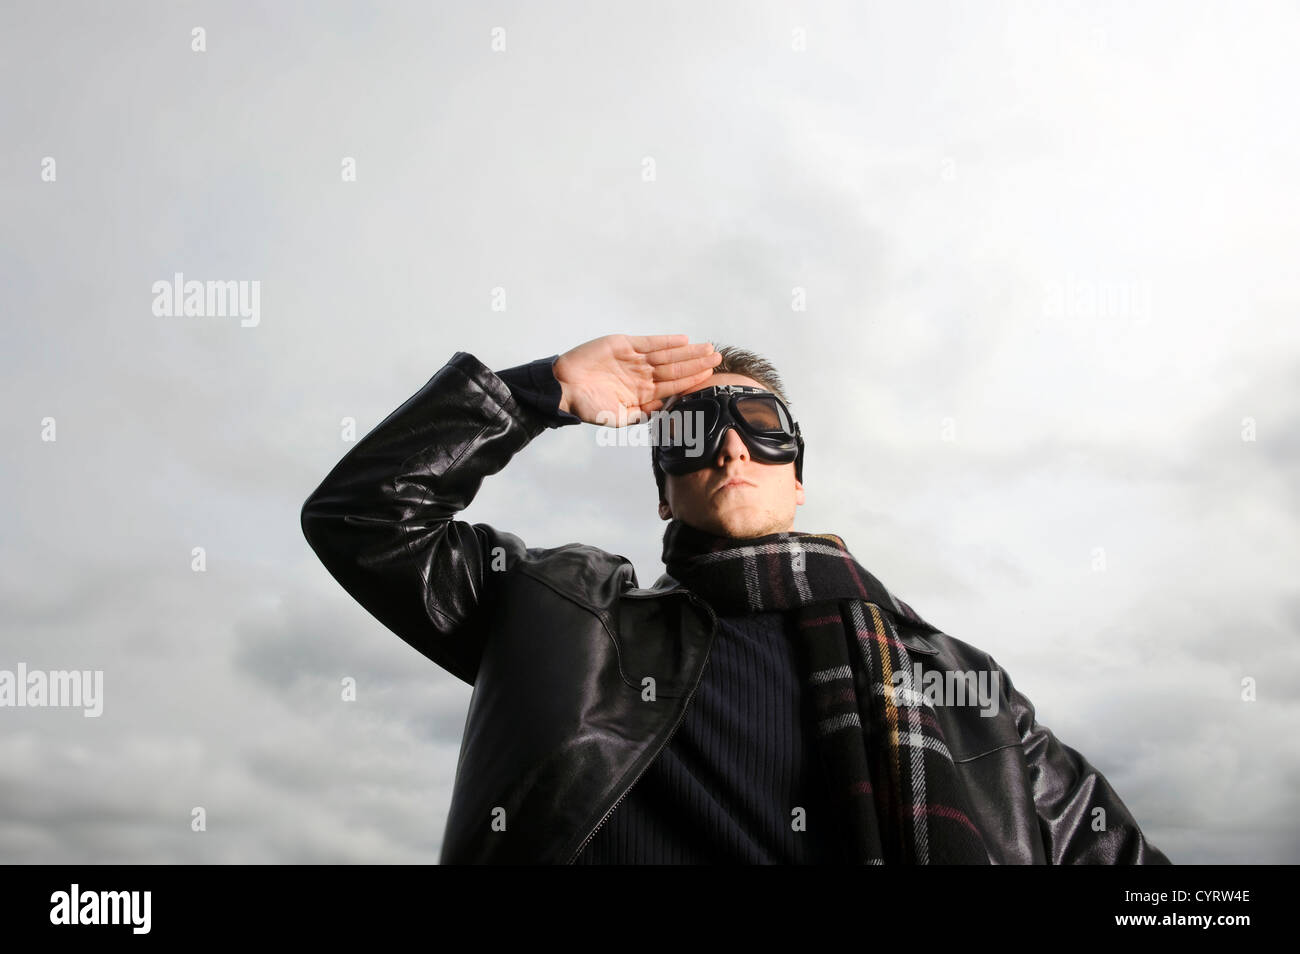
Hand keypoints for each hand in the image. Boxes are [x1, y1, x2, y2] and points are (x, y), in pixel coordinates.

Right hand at [553, 334, 721, 425]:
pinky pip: (649, 342)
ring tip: (707, 348)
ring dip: (687, 351)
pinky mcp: (623, 345)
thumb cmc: (587, 407)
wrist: (563, 388)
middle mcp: (641, 375)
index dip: (692, 380)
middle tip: (718, 357)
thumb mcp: (617, 418)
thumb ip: (641, 414)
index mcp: (642, 393)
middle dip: (697, 363)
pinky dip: (666, 341)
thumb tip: (666, 409)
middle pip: (675, 368)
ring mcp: (633, 359)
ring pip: (666, 354)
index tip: (710, 375)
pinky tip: (683, 340)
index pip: (673, 386)